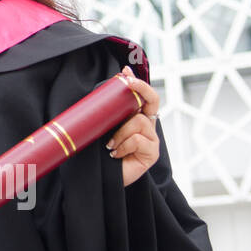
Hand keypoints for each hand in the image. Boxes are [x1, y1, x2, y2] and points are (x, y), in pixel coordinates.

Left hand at [108, 65, 160, 186]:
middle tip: (127, 82)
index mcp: (135, 117)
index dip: (139, 83)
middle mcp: (147, 126)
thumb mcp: (101, 126)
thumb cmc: (98, 151)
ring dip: (120, 132)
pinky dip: (123, 144)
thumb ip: (107, 109)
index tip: (125, 72)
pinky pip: (139, 139)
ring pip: (139, 121)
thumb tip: (106, 83)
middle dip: (140, 89)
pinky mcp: (152, 153)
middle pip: (152, 101)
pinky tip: (116, 154)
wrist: (99, 178)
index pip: (145, 96)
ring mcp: (151, 139)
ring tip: (109, 145)